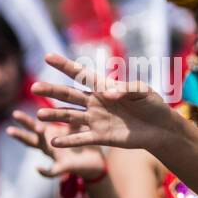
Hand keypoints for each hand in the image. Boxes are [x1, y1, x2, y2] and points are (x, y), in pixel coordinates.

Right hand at [6, 110, 105, 179]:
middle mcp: (49, 144)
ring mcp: (55, 155)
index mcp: (52, 133)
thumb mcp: (78, 127)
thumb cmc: (84, 144)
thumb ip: (73, 116)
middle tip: (15, 113)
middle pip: (34, 132)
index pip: (36, 123)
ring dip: (37, 138)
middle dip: (25, 123)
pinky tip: (37, 168)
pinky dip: (45, 171)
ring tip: (35, 130)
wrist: (96, 164)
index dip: (27, 118)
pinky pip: (53, 170)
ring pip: (42, 147)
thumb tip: (74, 95)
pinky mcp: (65, 166)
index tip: (16, 110)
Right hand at [31, 53, 173, 152]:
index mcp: (104, 87)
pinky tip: (54, 142)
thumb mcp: (143, 91)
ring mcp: (97, 120)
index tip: (48, 56)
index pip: (81, 74)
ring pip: (71, 116)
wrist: (161, 128)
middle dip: (52, 91)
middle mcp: (96, 102)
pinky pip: (82, 138)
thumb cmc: (153, 105)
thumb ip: (126, 89)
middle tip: (35, 88)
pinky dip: (69, 140)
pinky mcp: (101, 136)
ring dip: (56, 116)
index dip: (65, 65)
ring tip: (39, 115)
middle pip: (69, 95)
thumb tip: (108, 94)